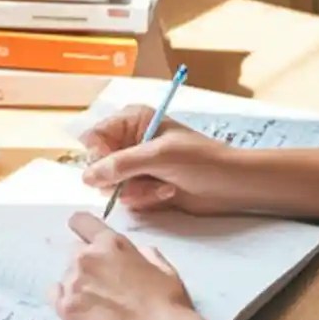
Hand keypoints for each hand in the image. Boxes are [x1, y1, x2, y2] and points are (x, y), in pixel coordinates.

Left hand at [50, 211, 198, 319]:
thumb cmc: (167, 303)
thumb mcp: (162, 267)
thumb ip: (142, 254)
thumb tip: (133, 254)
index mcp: (110, 244)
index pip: (81, 222)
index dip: (81, 228)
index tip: (83, 237)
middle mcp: (86, 257)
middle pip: (74, 253)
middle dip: (86, 265)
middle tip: (102, 285)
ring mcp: (72, 282)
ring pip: (66, 276)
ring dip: (78, 285)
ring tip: (98, 305)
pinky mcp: (65, 308)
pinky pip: (55, 296)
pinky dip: (66, 300)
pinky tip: (82, 311)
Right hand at [80, 105, 238, 214]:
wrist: (231, 184)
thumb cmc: (201, 160)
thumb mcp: (159, 156)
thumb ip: (121, 165)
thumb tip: (87, 177)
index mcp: (133, 120)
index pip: (95, 136)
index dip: (98, 156)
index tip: (111, 169)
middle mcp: (130, 141)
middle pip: (99, 164)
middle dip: (120, 178)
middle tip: (143, 180)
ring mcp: (137, 165)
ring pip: (112, 185)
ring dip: (137, 191)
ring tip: (163, 187)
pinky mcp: (144, 186)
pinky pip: (127, 197)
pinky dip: (145, 199)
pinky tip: (166, 193)